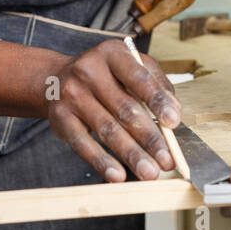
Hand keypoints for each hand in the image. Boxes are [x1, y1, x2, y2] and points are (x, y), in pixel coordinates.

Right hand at [46, 38, 181, 182]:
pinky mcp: (61, 118)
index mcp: (113, 54)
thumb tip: (174, 112)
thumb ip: (156, 84)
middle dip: (149, 137)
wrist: (56, 79)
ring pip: (107, 129)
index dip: (158, 101)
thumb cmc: (106, 75)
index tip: (174, 122)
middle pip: (125, 109)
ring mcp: (72, 95)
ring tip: (149, 172)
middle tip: (167, 159)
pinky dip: (101, 161)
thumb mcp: (131, 66)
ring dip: (131, 154)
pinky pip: (83, 144)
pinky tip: (118, 175)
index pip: (139, 78)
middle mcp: (89, 72)